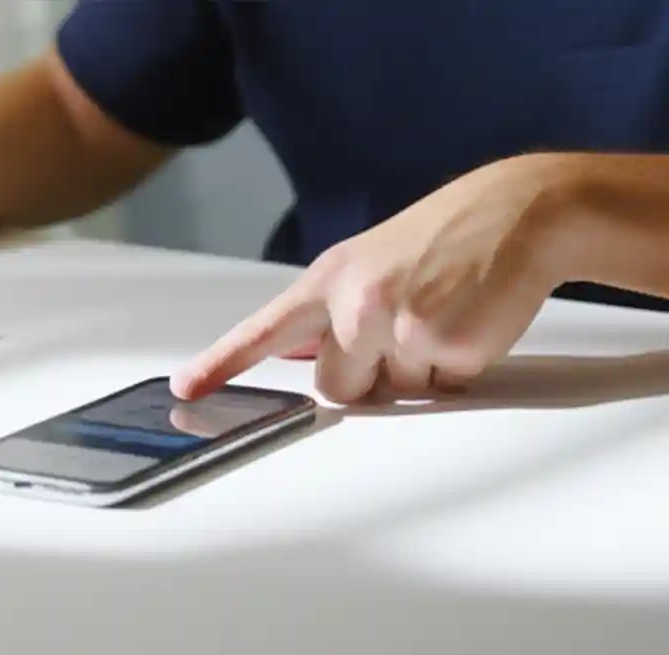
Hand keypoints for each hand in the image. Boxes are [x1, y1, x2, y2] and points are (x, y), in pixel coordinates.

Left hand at [172, 155, 573, 403]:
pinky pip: (441, 387)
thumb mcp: (369, 263)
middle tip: (403, 331)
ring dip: (418, 371)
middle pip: (335, 389)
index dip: (221, 364)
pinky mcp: (444, 343)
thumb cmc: (441, 240)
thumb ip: (328, 313)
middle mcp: (354, 301)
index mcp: (329, 279)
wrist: (517, 211)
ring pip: (392, 393)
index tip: (186, 386)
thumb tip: (295, 358)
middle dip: (368, 378)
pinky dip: (458, 366)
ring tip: (443, 314)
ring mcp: (397, 323)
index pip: (262, 329)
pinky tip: (469, 320)